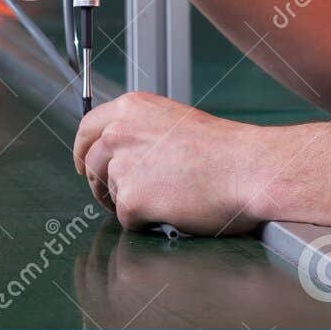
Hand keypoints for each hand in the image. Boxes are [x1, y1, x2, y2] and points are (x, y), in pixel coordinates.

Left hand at [73, 91, 267, 236]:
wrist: (248, 169)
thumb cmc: (223, 150)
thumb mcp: (173, 121)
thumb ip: (141, 131)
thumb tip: (122, 151)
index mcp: (131, 108)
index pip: (87, 128)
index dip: (82, 150)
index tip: (83, 164)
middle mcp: (119, 132)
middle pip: (91, 165)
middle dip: (102, 183)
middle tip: (125, 195)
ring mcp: (123, 165)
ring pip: (109, 193)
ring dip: (130, 201)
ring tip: (165, 199)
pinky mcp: (131, 198)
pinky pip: (126, 218)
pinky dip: (145, 221)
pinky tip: (171, 210)